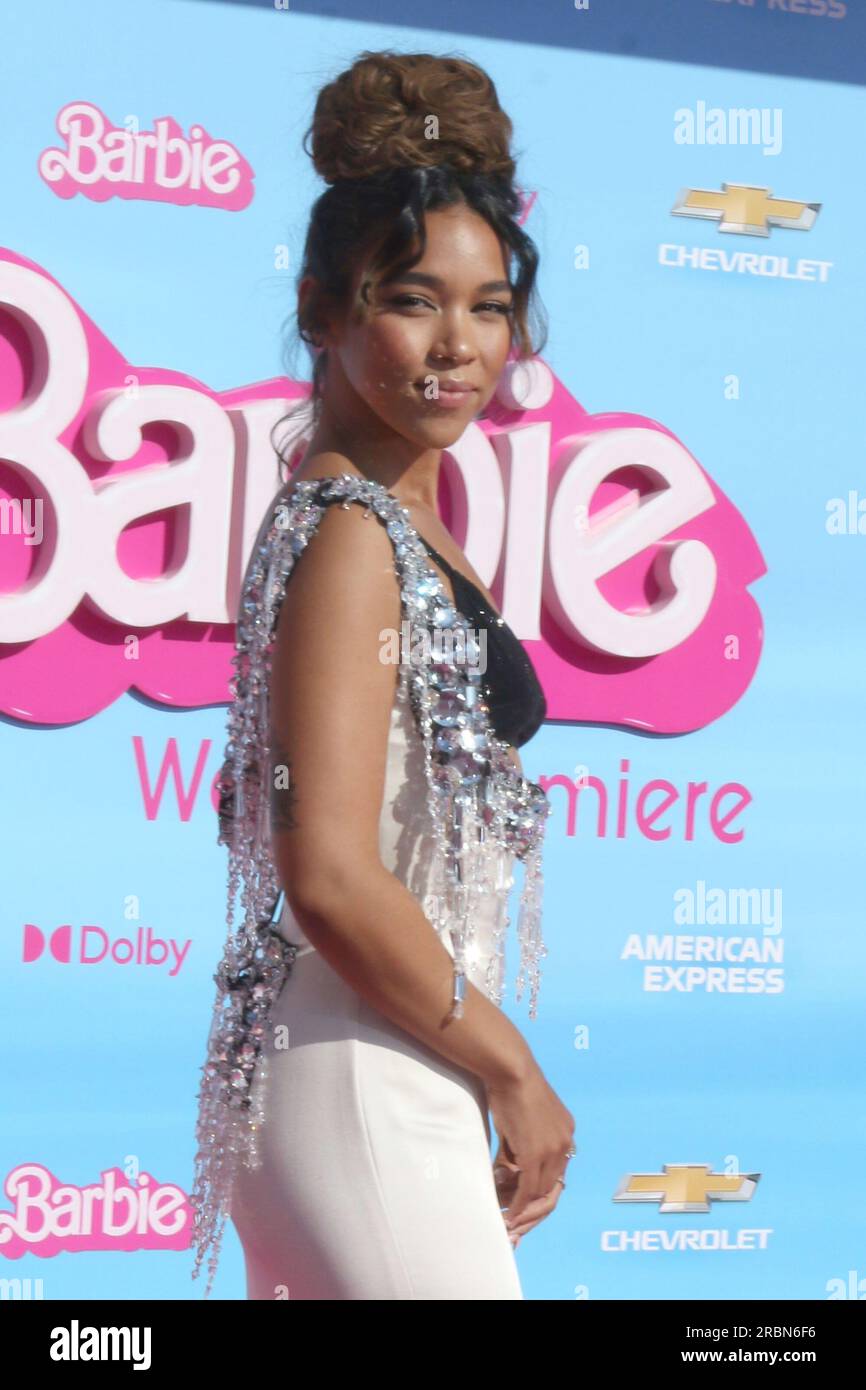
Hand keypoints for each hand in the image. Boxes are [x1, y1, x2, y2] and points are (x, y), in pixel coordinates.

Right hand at [487, 1062, 574, 1244]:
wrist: (511, 1069)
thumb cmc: (511, 1087)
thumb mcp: (523, 1121)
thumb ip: (521, 1147)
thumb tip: (506, 1173)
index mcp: (566, 1132)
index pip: (558, 1172)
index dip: (542, 1190)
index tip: (525, 1201)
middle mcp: (565, 1142)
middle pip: (553, 1186)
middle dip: (534, 1205)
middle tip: (517, 1218)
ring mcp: (553, 1149)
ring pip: (541, 1190)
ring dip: (525, 1207)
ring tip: (510, 1217)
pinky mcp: (536, 1153)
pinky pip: (529, 1187)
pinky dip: (520, 1204)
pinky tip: (509, 1214)